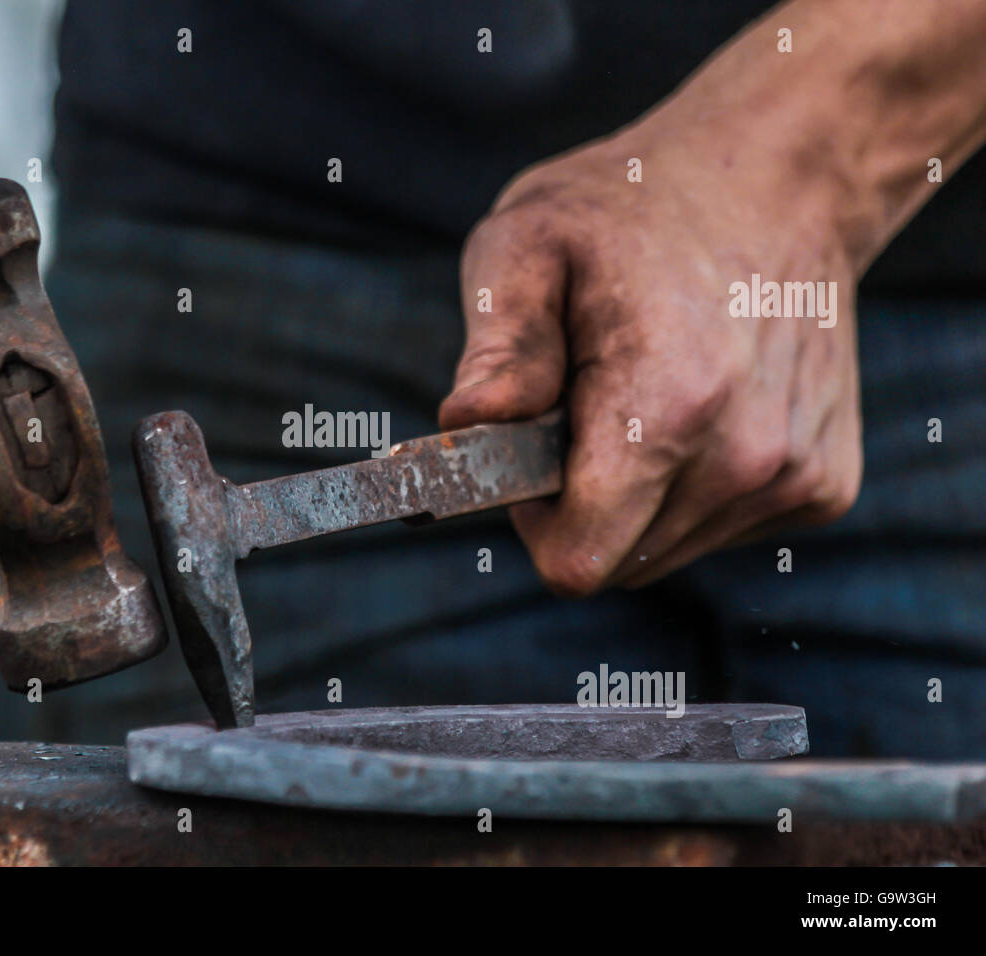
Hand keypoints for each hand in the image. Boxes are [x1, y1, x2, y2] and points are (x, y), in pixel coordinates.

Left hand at [439, 122, 862, 594]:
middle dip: (581, 504)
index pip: (576, 561)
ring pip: (666, 550)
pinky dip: (693, 486)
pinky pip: (721, 529)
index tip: (534, 453)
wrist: (777, 178)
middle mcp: (746, 459)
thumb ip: (499, 346)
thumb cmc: (631, 210)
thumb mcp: (530, 245)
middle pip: (617, 561)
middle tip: (586, 406)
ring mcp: (795, 476)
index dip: (534, 520)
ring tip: (648, 392)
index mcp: (667, 410)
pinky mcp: (826, 484)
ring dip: (637, 495)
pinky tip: (703, 403)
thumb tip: (466, 426)